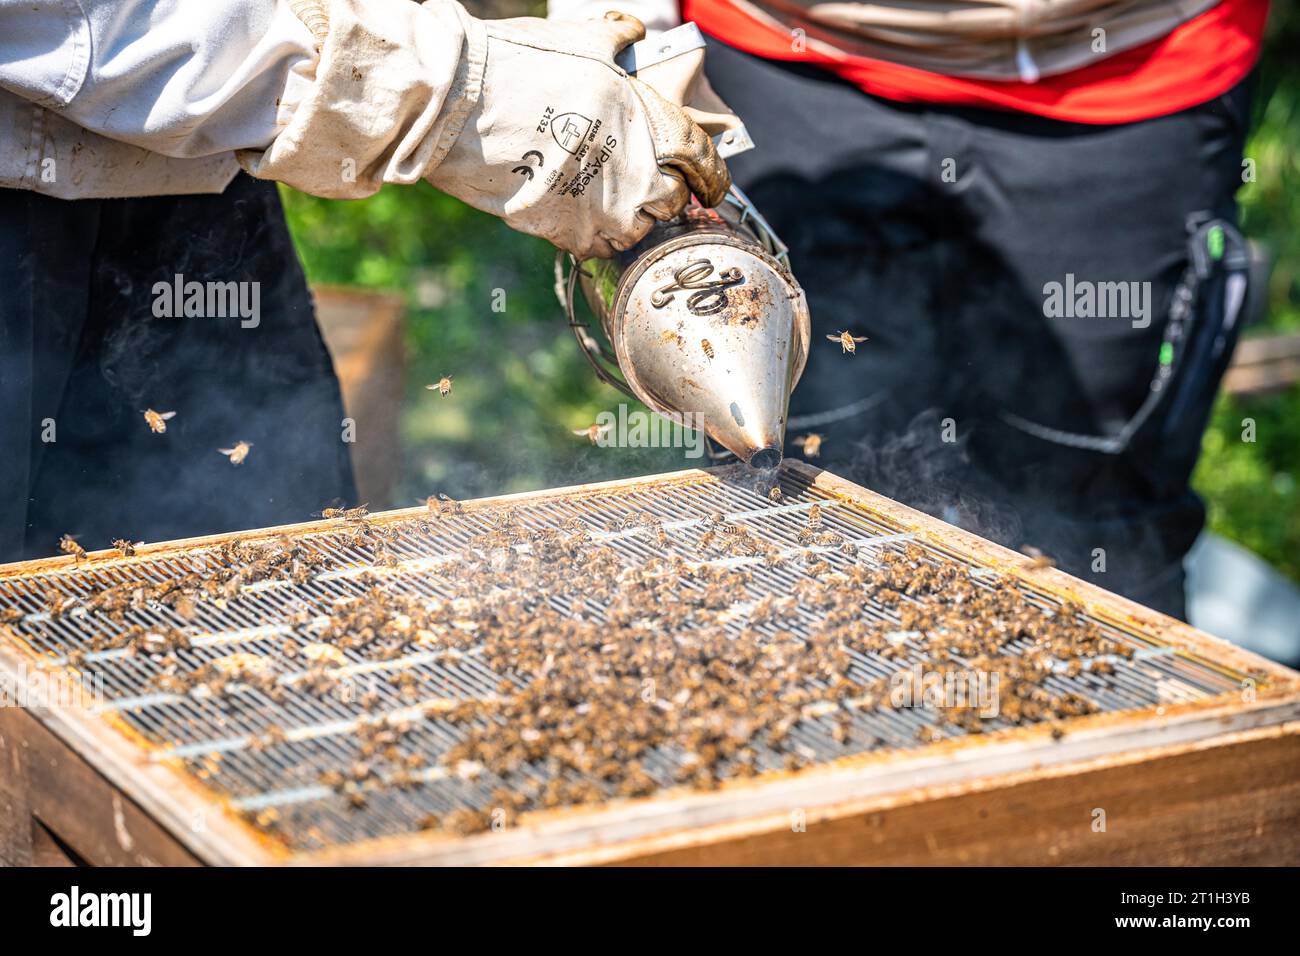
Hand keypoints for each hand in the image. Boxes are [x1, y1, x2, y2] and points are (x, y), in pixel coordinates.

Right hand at [427, 12, 729, 258]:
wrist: (460, 105)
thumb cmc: (522, 65)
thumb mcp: (583, 38)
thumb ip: (620, 40)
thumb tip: (635, 34)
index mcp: (652, 124)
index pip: (702, 159)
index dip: (711, 174)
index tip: (710, 184)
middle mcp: (638, 173)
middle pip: (672, 201)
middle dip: (664, 194)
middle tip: (644, 183)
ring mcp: (605, 210)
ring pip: (638, 230)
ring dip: (630, 218)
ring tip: (607, 199)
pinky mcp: (571, 234)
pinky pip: (599, 247)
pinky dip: (595, 235)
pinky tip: (579, 215)